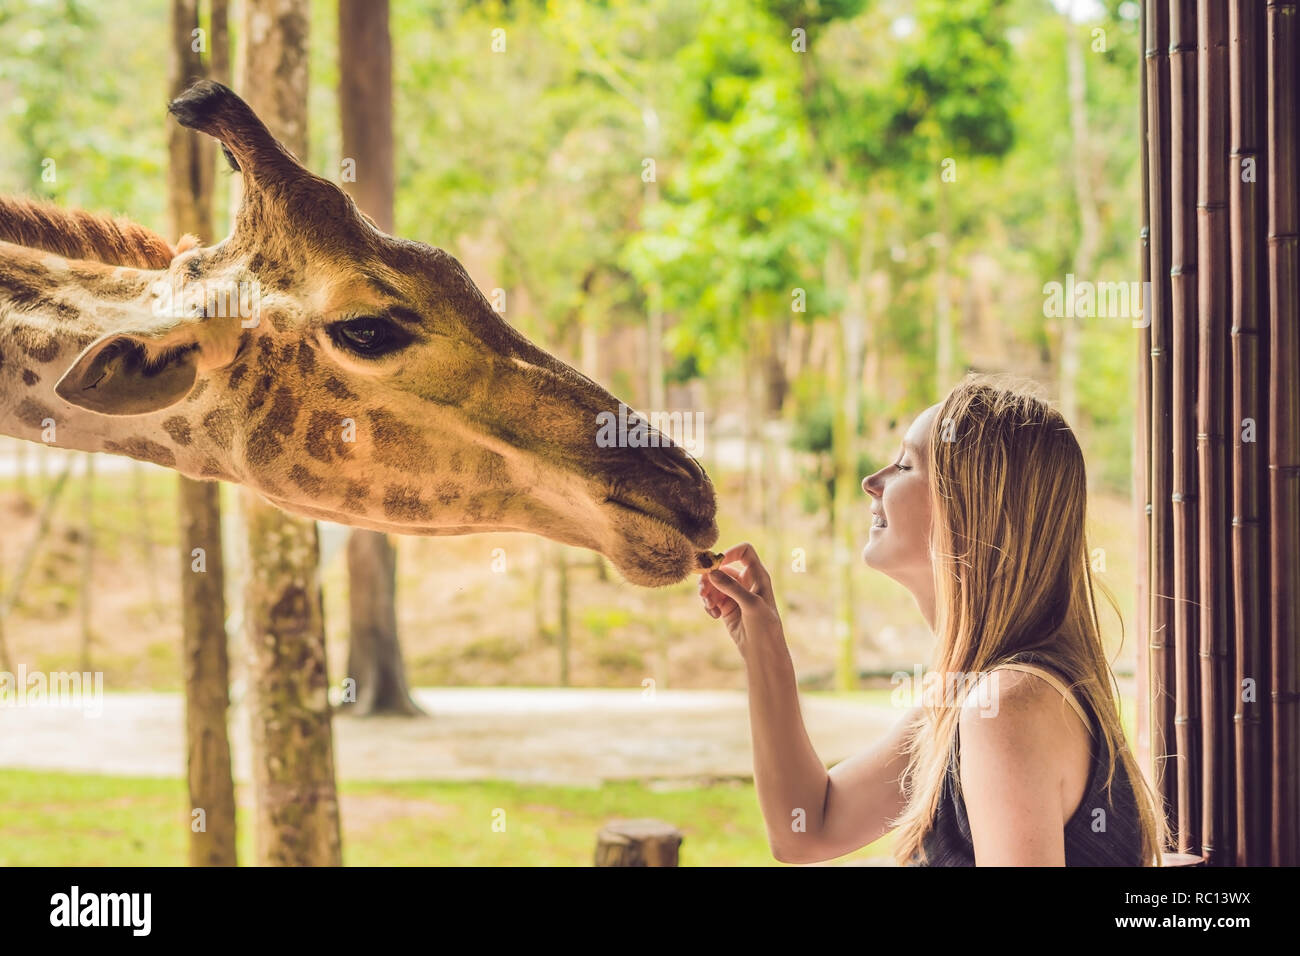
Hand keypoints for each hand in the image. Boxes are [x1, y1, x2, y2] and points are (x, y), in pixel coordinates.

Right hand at [697, 542, 783, 657]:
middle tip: (702, 591)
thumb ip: (731, 587)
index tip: (715, 564)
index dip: (730, 553)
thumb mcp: (751, 605)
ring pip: (714, 583)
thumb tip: (711, 572)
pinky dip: (709, 604)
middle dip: (710, 578)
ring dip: (707, 592)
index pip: (744, 551)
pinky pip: (712, 598)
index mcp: (758, 575)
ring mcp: (735, 594)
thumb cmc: (764, 626)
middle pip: (723, 568)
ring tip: (708, 606)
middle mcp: (746, 582)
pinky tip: (714, 615)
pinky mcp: (726, 607)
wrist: (763, 652)